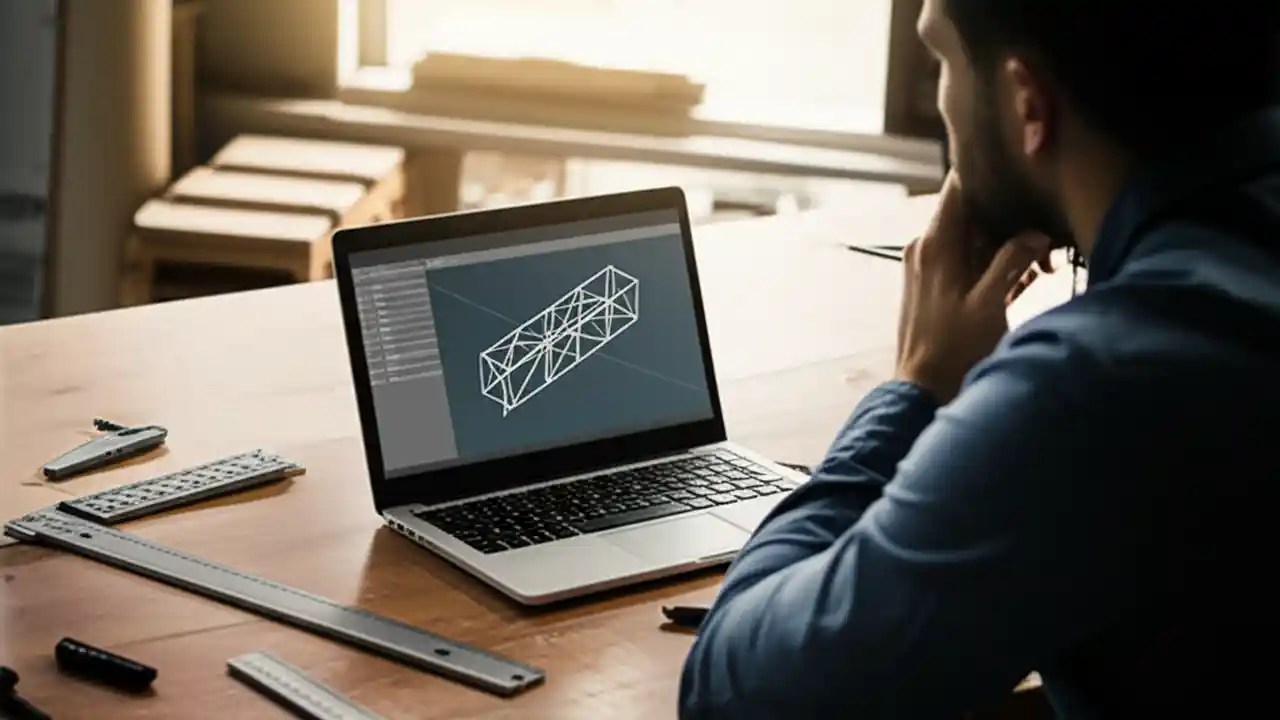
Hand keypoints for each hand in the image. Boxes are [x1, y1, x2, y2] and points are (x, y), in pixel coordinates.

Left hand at [895, 172, 1050, 403]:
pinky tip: (1021, 284)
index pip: (958, 187)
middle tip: (1044, 243)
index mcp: (935, 244)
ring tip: (1038, 269)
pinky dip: (992, 267)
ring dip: (1006, 249)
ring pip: (973, 239)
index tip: (1020, 178)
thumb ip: (1012, 261)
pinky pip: (967, 261)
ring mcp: (928, 265)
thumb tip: (1036, 233)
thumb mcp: (989, 303)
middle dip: (1010, 223)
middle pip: (972, 214)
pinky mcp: (934, 284)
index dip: (989, 177)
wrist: (922, 389)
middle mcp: (926, 247)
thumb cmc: (953, 350)